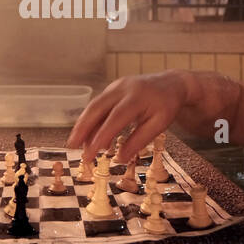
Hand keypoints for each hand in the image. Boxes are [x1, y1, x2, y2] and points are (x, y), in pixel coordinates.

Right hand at [67, 72, 187, 162]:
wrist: (171, 83)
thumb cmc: (166, 106)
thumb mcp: (159, 125)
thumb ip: (139, 141)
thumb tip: (120, 159)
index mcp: (137, 97)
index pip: (115, 118)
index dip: (101, 136)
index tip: (91, 153)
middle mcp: (123, 88)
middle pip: (96, 107)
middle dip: (82, 127)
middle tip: (72, 146)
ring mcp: (116, 86)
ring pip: (94, 105)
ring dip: (84, 125)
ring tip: (77, 145)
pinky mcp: (112, 89)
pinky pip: (98, 105)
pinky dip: (92, 121)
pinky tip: (91, 137)